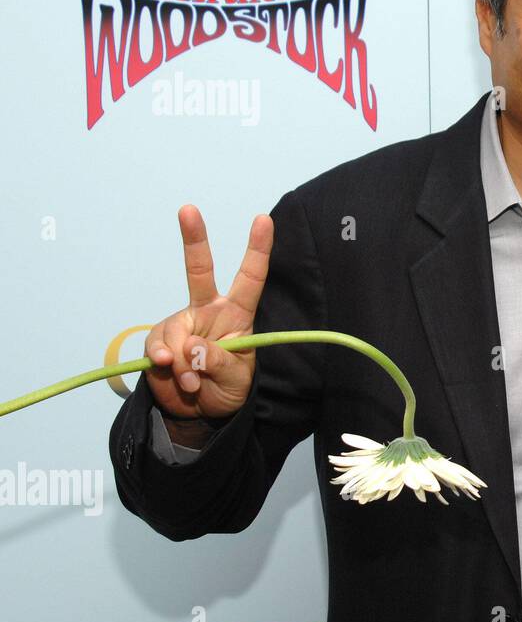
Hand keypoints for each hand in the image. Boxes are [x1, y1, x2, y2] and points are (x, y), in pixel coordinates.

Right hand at [143, 205, 273, 419]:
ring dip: (183, 364)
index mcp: (237, 315)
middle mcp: (208, 311)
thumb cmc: (227, 389)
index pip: (251, 278)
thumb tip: (192, 346)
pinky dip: (166, 367)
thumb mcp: (236, 380)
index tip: (263, 219)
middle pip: (199, 270)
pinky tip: (175, 378)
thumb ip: (219, 362)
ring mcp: (181, 324)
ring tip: (194, 384)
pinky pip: (158, 348)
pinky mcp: (159, 341)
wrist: (197, 412)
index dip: (258, 250)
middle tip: (188, 209)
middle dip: (194, 239)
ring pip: (175, 331)